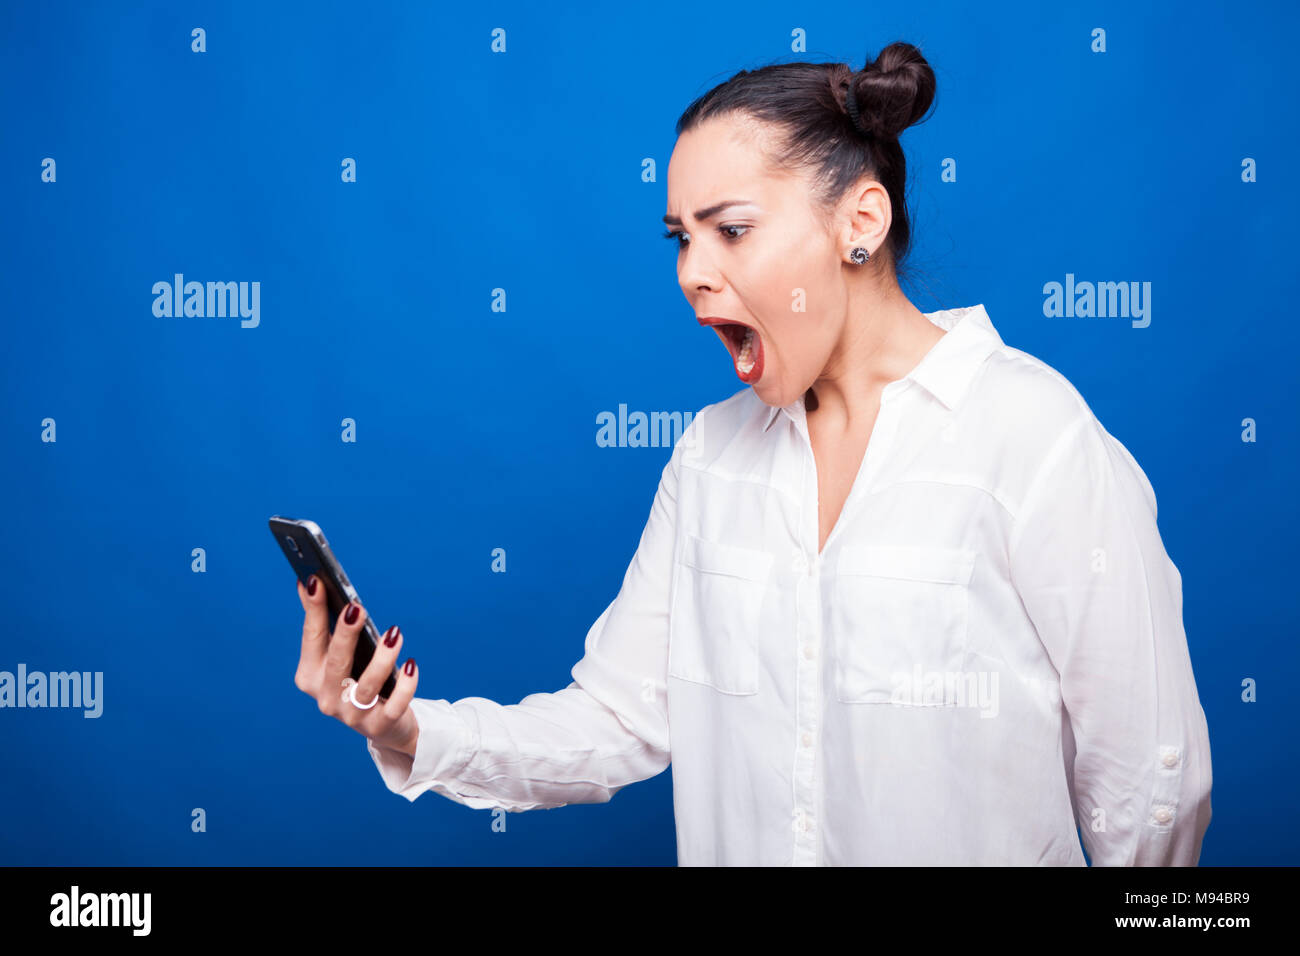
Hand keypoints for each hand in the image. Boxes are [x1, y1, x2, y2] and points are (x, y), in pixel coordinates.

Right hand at [294, 575, 419, 756]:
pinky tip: (411, 664)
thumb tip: (310, 582)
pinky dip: (405, 686)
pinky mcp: (380, 726)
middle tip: (356, 608)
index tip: (317, 582)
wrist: (384, 725)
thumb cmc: (358, 679)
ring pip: (367, 686)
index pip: (311, 638)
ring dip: (381, 659)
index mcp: (310, 676)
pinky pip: (394, 705)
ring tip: (394, 634)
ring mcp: (352, 715)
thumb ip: (324, 622)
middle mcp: (326, 698)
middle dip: (345, 635)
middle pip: (336, 663)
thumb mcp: (338, 655)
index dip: (313, 610)